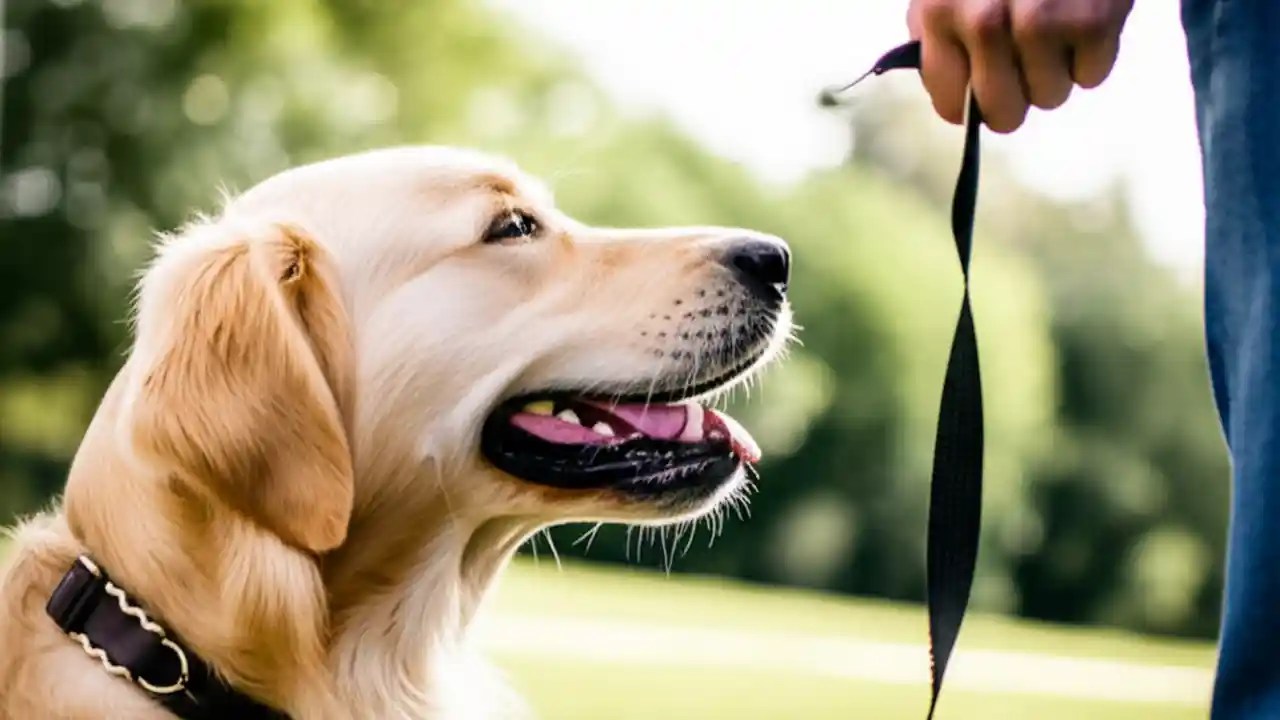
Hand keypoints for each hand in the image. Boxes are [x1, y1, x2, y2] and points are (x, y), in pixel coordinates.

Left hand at [906, 0, 1133, 132]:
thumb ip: (937, 36)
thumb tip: (952, 97)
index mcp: (941, 14)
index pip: (950, 104)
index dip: (970, 107)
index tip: (982, 95)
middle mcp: (985, 22)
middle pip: (1005, 113)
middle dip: (1017, 100)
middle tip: (1025, 68)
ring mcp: (1040, 22)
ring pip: (1050, 97)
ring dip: (1056, 71)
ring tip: (1055, 26)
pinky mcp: (1093, 20)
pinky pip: (1092, 76)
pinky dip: (1092, 55)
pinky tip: (1082, 15)